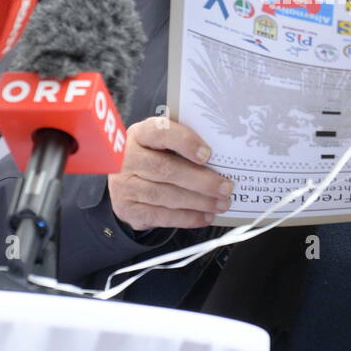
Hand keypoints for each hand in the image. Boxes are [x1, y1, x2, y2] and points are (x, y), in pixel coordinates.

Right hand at [107, 116, 233, 232]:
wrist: (126, 181)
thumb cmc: (155, 157)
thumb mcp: (163, 143)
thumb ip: (185, 145)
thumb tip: (224, 158)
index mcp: (140, 133)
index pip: (160, 132)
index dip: (184, 142)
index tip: (207, 154)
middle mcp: (128, 158)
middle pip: (166, 169)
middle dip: (201, 181)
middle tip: (225, 188)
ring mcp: (124, 185)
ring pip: (165, 195)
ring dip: (198, 202)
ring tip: (221, 204)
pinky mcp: (128, 209)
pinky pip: (160, 216)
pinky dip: (187, 218)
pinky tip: (206, 216)